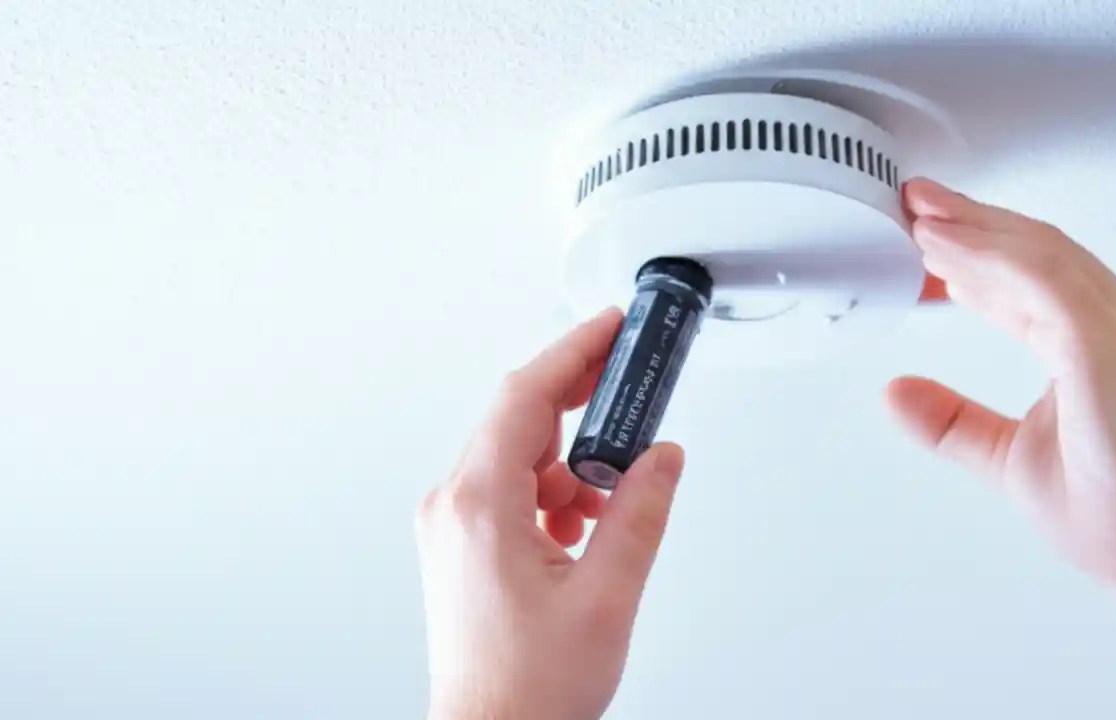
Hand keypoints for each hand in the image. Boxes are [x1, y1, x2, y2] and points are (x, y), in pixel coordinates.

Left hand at [416, 308, 685, 719]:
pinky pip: (510, 492)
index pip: (525, 398)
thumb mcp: (607, 595)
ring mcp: (453, 526)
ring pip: (520, 460)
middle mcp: (454, 506)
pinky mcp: (462, 544)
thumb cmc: (527, 687)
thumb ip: (639, 514)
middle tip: (632, 396)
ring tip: (609, 508)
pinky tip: (582, 531)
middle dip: (582, 410)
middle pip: (520, 423)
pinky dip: (553, 496)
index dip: (573, 352)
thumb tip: (662, 457)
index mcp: (480, 506)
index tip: (609, 328)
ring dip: (572, 468)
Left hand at [890, 178, 1115, 715]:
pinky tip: (942, 246)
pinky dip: (985, 255)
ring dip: (971, 227)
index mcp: (1098, 342)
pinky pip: (1040, 279)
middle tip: (915, 201)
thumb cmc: (1109, 510)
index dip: (975, 253)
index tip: (926, 236)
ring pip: (1035, 252)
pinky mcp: (1107, 343)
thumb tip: (896, 392)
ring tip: (919, 211)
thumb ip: (951, 420)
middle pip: (1034, 249)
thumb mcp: (1003, 453)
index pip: (1030, 278)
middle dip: (970, 222)